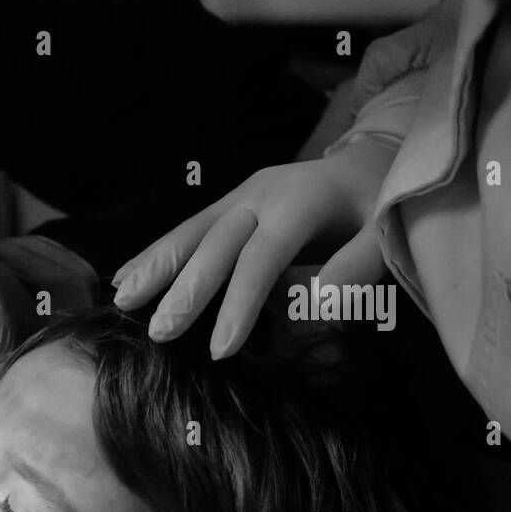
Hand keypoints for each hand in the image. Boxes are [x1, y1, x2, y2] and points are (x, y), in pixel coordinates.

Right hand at [112, 137, 396, 357]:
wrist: (372, 160)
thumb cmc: (380, 206)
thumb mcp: (389, 232)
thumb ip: (359, 267)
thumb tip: (321, 305)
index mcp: (302, 201)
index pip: (262, 257)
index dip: (239, 304)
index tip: (218, 351)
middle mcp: (262, 194)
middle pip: (215, 243)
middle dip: (184, 290)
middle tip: (159, 333)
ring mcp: (240, 195)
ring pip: (190, 232)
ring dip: (153, 266)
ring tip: (122, 301)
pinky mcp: (228, 204)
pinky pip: (186, 230)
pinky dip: (153, 254)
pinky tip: (123, 278)